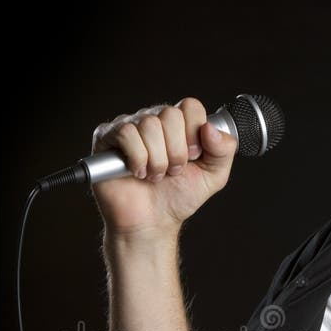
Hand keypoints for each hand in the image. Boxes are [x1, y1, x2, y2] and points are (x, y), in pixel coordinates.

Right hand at [91, 97, 236, 238]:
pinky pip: (126, 133)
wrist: (151, 223)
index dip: (194, 134)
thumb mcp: (213, 177)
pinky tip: (136, 173)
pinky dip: (137, 158)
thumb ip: (224, 150)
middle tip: (172, 171)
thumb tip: (210, 128)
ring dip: (156, 160)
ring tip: (154, 176)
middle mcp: (153, 120)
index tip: (192, 157)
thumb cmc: (176, 199)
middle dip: (176, 152)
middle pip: (170, 115)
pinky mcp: (107, 138)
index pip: (190, 107)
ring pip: (148, 124)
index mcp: (178, 125)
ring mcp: (130, 128)